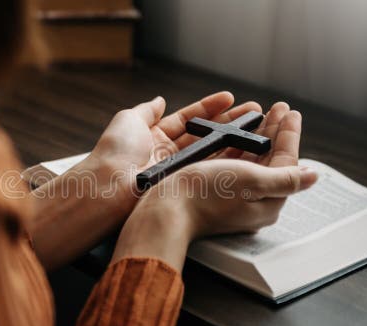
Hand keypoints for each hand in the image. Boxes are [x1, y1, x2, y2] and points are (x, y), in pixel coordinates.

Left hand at [81, 92, 262, 207]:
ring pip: (211, 152)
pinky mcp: (184, 186)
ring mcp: (178, 170)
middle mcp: (167, 153)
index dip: (209, 108)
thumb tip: (159, 100)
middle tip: (254, 113)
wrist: (109, 186)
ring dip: (234, 139)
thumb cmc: (115, 151)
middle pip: (204, 134)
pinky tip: (246, 150)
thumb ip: (146, 110)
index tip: (230, 98)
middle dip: (229, 122)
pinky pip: (210, 170)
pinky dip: (228, 159)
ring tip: (258, 129)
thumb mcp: (128, 120)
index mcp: (153, 136)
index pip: (187, 118)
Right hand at [111, 103, 317, 269]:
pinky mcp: (213, 188)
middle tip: (280, 107)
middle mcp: (252, 200)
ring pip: (252, 158)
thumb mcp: (253, 182)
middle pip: (270, 160)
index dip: (289, 135)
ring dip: (259, 133)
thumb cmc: (206, 196)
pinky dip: (238, 142)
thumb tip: (313, 176)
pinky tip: (238, 130)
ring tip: (263, 112)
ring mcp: (232, 195)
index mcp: (267, 203)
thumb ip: (285, 178)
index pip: (286, 164)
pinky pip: (232, 161)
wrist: (165, 210)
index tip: (291, 113)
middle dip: (276, 131)